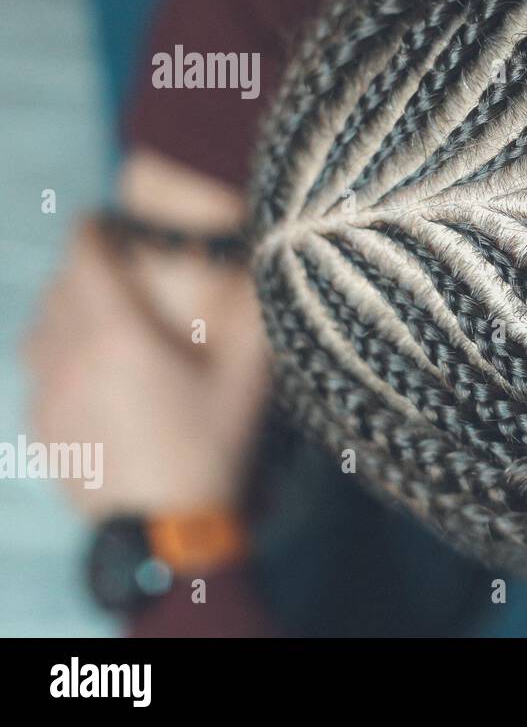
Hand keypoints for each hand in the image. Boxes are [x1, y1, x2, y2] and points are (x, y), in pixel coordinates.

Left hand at [24, 217, 267, 519]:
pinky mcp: (41, 427)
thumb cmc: (210, 445)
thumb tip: (262, 264)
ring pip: (39, 329)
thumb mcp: (246, 379)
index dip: (98, 231)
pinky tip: (91, 374)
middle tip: (119, 271)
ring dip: (66, 312)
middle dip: (86, 270)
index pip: (85, 254)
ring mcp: (48, 393)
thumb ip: (252, 316)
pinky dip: (58, 358)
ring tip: (100, 320)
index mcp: (117, 333)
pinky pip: (38, 373)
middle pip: (60, 286)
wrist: (165, 529)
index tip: (114, 225)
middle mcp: (70, 355)